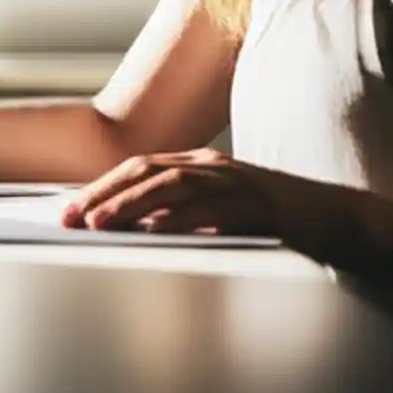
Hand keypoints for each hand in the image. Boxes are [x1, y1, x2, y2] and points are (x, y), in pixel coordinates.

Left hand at [60, 148, 298, 234]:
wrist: (324, 212)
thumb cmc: (260, 213)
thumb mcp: (210, 202)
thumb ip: (172, 206)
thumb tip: (125, 222)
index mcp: (195, 163)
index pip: (137, 168)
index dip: (100, 187)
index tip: (68, 210)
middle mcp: (209, 166)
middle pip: (147, 172)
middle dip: (105, 194)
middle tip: (73, 218)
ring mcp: (232, 182)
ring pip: (173, 186)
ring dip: (132, 204)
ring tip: (101, 223)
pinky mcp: (255, 205)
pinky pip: (214, 211)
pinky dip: (182, 219)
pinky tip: (156, 230)